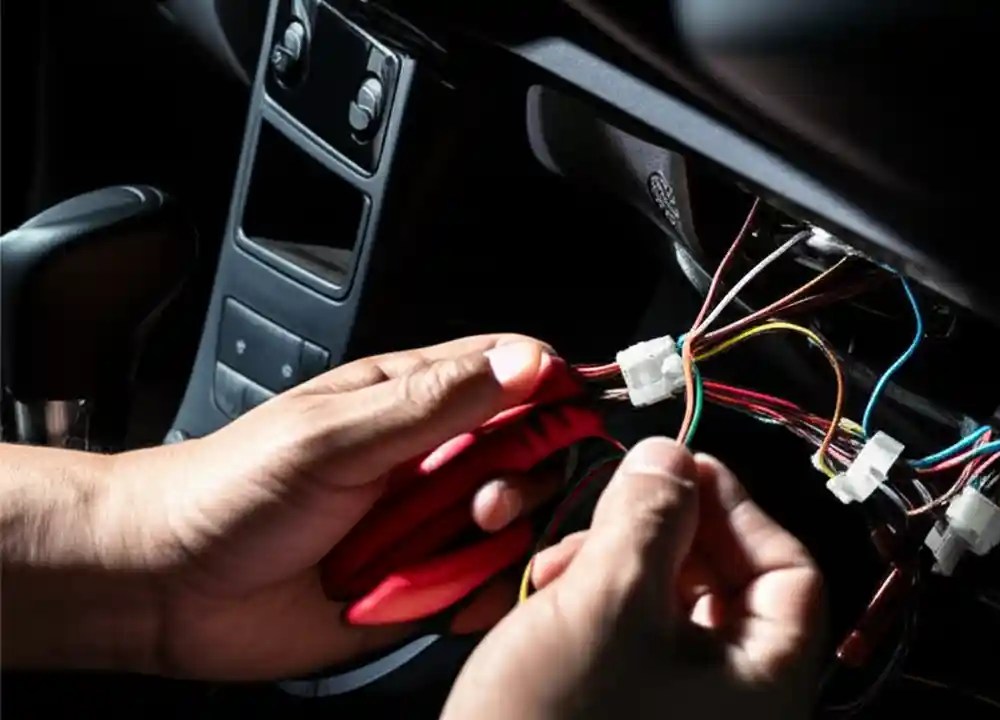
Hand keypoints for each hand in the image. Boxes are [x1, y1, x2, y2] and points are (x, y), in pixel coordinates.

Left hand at [103, 335, 559, 679]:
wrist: (166, 589)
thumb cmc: (230, 491)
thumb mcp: (336, 435)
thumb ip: (435, 402)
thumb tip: (525, 361)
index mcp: (413, 400)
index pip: (514, 374)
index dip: (553, 390)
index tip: (571, 416)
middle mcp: (431, 460)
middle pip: (530, 454)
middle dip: (525, 479)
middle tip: (481, 504)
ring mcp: (429, 524)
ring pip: (517, 524)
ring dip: (502, 542)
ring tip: (452, 552)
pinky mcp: (422, 586)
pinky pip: (486, 588)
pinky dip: (486, 596)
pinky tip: (456, 599)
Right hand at [441, 438, 826, 719]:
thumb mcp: (610, 601)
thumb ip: (651, 516)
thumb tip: (672, 455)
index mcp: (765, 682)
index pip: (791, 572)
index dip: (738, 508)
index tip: (681, 467)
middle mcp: (734, 703)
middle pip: (726, 586)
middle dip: (662, 535)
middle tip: (608, 511)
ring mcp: (677, 715)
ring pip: (669, 611)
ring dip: (618, 565)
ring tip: (558, 564)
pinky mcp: (625, 717)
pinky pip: (631, 645)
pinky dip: (595, 606)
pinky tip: (546, 597)